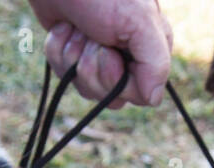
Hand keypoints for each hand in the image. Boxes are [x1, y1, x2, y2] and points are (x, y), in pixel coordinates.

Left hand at [29, 0, 172, 107]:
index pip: (139, 94)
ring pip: (86, 88)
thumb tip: (154, 99)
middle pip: (111, 96)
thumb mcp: (138, 22)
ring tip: (77, 28)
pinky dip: (58, 50)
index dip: (118, 81)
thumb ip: (155, 62)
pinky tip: (63, 28)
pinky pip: (64, 74)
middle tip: (91, 36)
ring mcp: (98, 56)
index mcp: (150, 48)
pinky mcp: (73, 53)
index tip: (110, 52)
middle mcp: (126, 56)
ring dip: (73, 56)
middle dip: (92, 68)